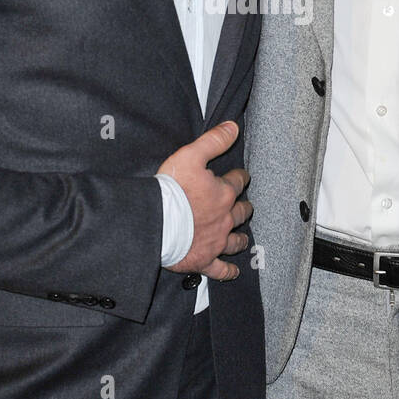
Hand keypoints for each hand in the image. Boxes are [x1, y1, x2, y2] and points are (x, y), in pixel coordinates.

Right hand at [158, 121, 251, 280]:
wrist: (155, 222)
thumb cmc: (171, 189)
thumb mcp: (191, 155)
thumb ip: (213, 140)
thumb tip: (233, 127)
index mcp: (222, 193)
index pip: (238, 182)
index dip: (239, 177)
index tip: (239, 176)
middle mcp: (224, 218)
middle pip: (241, 212)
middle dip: (243, 207)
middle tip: (243, 205)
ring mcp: (216, 241)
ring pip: (236, 240)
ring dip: (240, 237)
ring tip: (242, 236)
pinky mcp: (204, 260)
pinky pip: (221, 269)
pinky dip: (228, 271)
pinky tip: (234, 272)